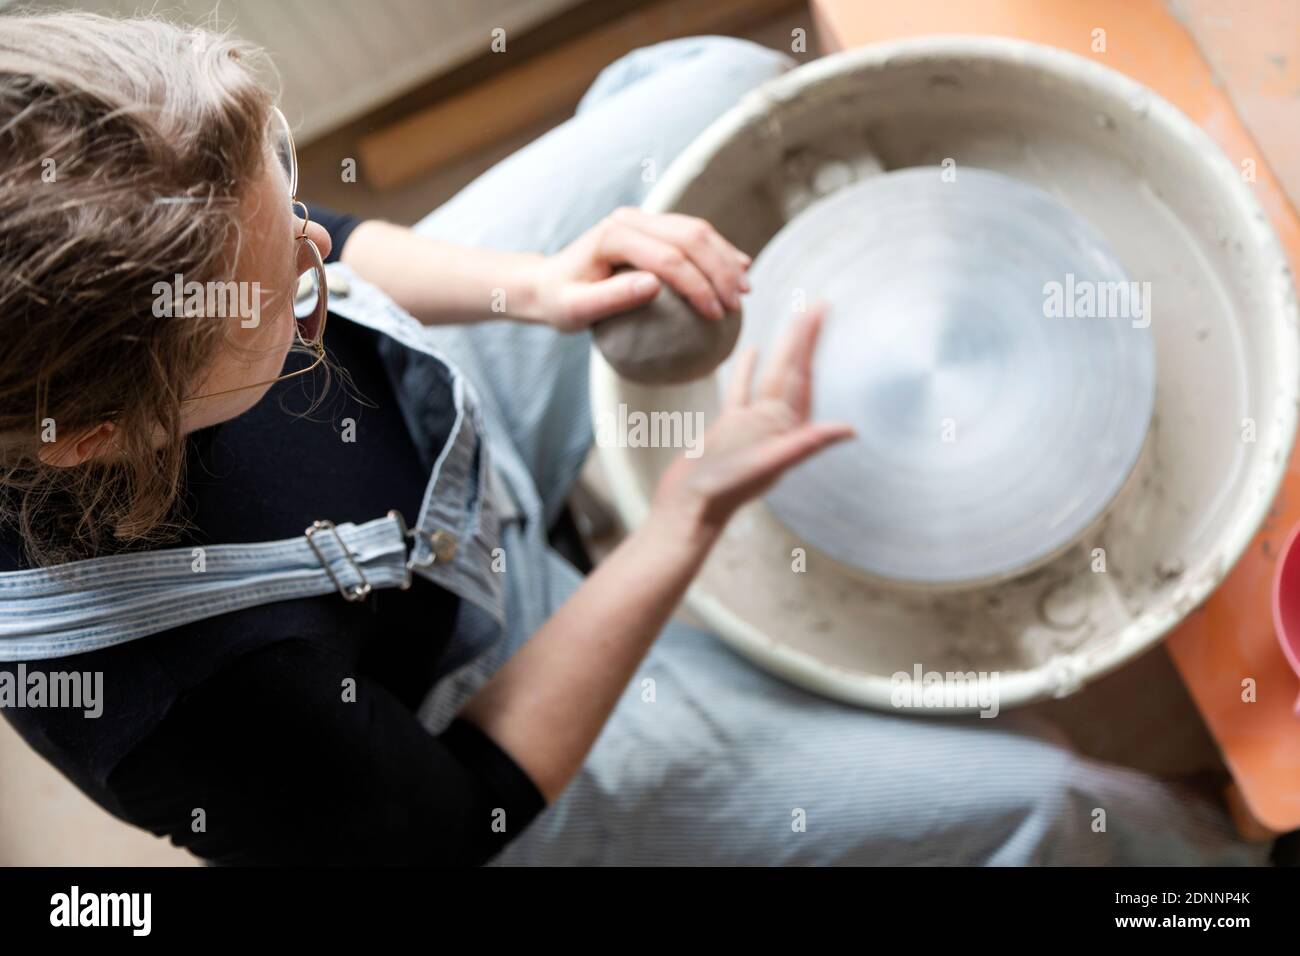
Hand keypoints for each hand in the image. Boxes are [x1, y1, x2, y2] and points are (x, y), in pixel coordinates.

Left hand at [532, 207, 751, 331]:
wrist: (549, 283)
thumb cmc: (560, 302)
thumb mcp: (574, 309)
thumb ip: (610, 299)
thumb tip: (653, 285)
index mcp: (614, 235)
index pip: (669, 257)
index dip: (697, 285)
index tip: (715, 315)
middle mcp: (631, 218)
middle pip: (690, 236)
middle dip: (720, 270)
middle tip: (737, 304)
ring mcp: (643, 219)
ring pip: (697, 230)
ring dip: (726, 258)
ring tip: (744, 290)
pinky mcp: (653, 227)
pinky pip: (693, 233)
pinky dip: (719, 251)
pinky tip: (739, 268)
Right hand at [649, 302, 854, 546]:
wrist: (687, 510)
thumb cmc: (723, 492)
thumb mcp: (766, 465)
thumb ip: (805, 444)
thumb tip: (849, 430)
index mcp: (785, 429)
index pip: (803, 376)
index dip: (812, 343)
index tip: (822, 312)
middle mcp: (774, 424)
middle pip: (793, 370)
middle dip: (805, 337)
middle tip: (818, 304)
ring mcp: (753, 424)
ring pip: (771, 376)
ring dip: (784, 349)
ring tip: (794, 320)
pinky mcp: (730, 426)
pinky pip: (742, 389)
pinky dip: (749, 368)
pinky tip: (753, 349)